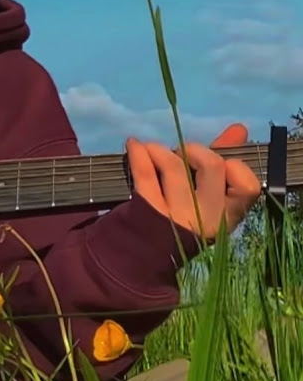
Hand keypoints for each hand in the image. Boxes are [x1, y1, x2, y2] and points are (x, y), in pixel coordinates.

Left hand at [126, 122, 261, 238]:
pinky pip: (144, 175)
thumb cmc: (186, 215)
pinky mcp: (147, 213)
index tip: (218, 164)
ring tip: (152, 150)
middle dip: (195, 150)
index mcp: (229, 213)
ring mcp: (177, 217)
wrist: (146, 251)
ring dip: (160, 150)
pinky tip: (134, 145)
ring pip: (175, 167)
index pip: (247, 185)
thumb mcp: (210, 194)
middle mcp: (207, 217)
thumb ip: (225, 162)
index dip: (233, 166)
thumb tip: (239, 129)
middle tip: (181, 155)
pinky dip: (138, 154)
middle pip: (212, 165)